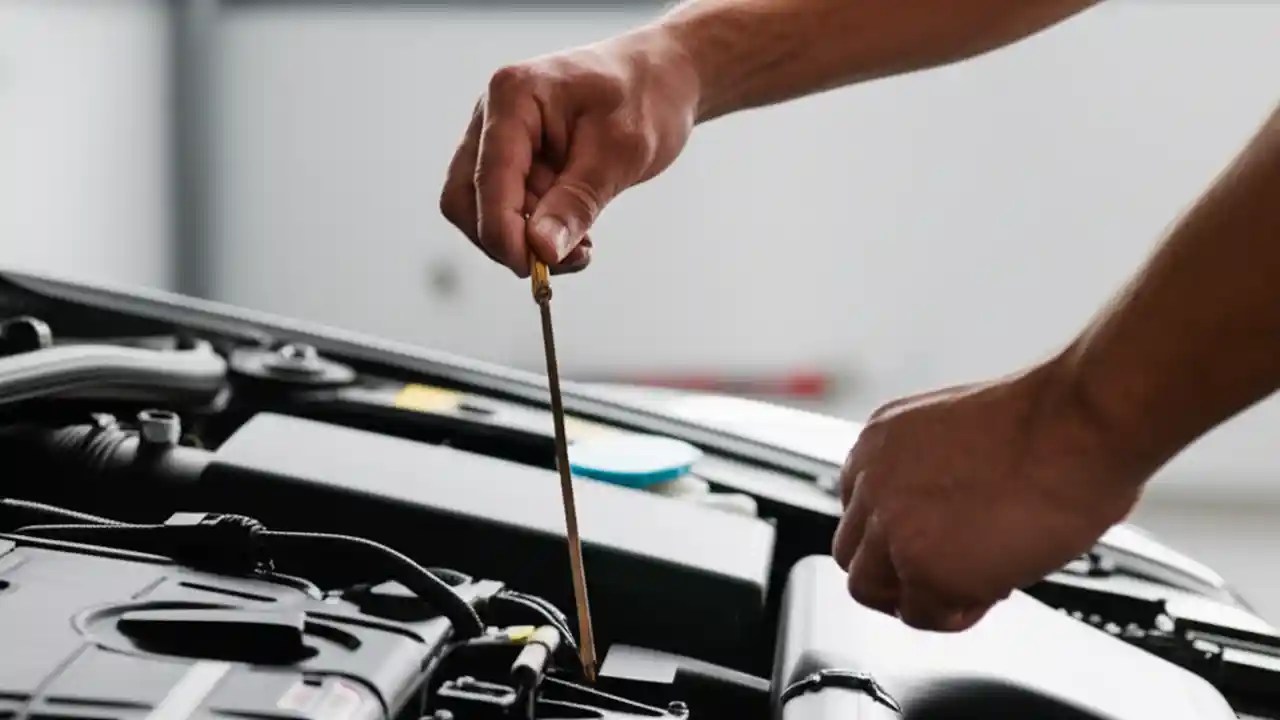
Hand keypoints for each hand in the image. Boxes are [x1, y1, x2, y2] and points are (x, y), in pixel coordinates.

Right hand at [440, 29, 700, 276]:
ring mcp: (499, 138)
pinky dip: (533, 231)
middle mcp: (493, 115)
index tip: (537, 270)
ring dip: (522, 241)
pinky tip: (575, 235)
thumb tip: (541, 251)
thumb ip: (577, 202)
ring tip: (580, 248)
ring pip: (481, 210)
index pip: (488, 181)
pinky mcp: (514, 160)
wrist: (663, 76)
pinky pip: (506, 207)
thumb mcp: (621, 153)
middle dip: (506, 241)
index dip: (504, 234)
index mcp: (513, 97)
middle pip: (465, 199)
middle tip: (560, 264)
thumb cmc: (646, 98)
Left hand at [831, 358, 1146, 631]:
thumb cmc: (1052, 422)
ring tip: (971, 584)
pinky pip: (922, 615)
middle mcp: (872, 481)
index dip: (896, 534)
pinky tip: (994, 586)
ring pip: (870, 588)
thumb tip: (947, 517)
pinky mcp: (922, 568)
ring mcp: (891, 527)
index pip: (859, 510)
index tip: (928, 543)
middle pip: (854, 552)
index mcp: (879, 442)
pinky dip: (956, 613)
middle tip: (947, 574)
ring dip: (917, 596)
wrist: (1080, 425)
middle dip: (897, 571)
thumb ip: (931, 476)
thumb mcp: (960, 435)